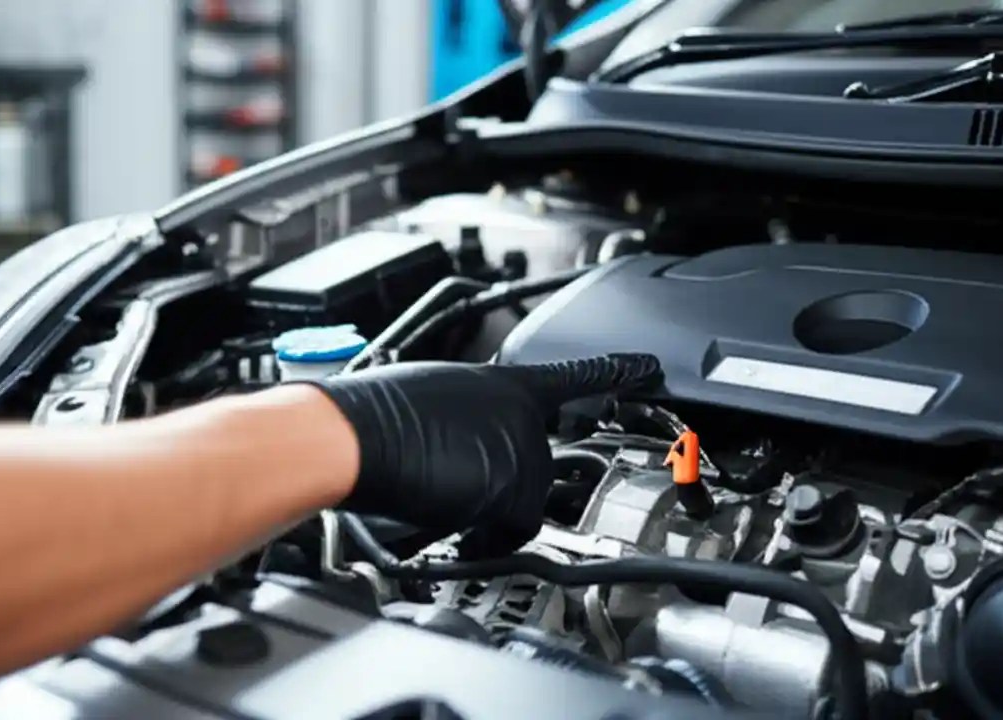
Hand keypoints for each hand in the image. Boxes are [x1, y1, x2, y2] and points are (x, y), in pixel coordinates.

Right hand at [309, 354, 661, 555]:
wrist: (351, 437)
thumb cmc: (371, 420)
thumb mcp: (429, 404)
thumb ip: (468, 422)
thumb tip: (466, 455)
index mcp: (497, 382)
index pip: (571, 374)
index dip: (616, 372)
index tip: (651, 368)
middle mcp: (517, 409)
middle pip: (536, 468)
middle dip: (499, 489)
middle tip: (453, 486)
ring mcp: (520, 445)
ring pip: (523, 502)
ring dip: (485, 513)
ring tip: (435, 496)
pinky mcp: (517, 484)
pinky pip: (513, 529)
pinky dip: (482, 536)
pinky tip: (447, 519)